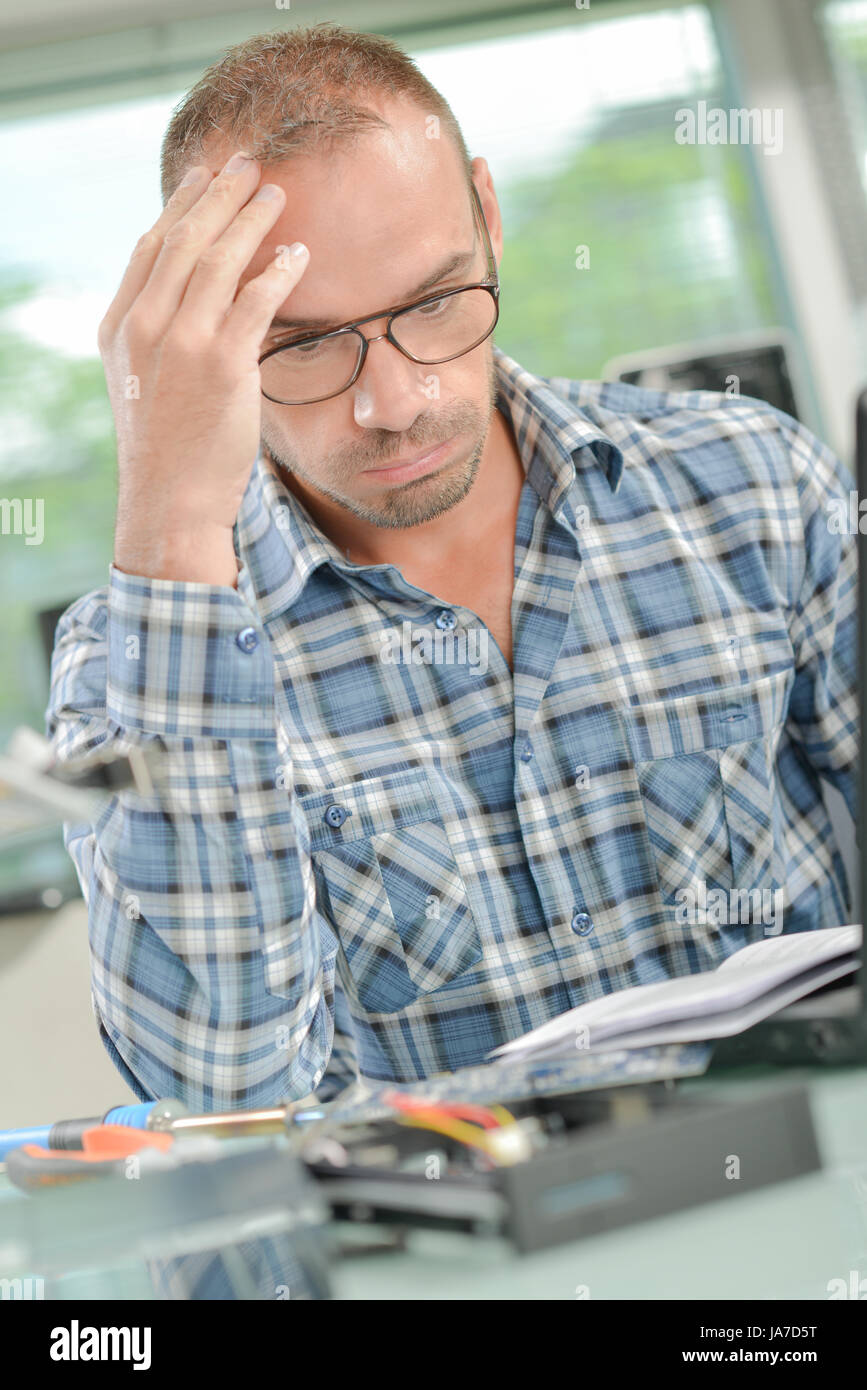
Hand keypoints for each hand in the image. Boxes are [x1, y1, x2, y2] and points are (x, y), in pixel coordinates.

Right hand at [99, 151, 307, 584]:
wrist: (170, 503)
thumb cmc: (166, 451)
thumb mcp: (144, 386)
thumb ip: (161, 340)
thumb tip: (196, 305)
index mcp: (120, 328)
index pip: (150, 248)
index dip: (181, 206)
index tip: (205, 178)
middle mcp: (146, 326)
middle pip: (186, 239)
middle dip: (220, 195)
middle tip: (249, 165)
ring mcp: (184, 342)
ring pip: (221, 259)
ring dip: (253, 220)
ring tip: (279, 197)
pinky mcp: (224, 364)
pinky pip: (257, 299)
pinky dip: (280, 271)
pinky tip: (299, 257)